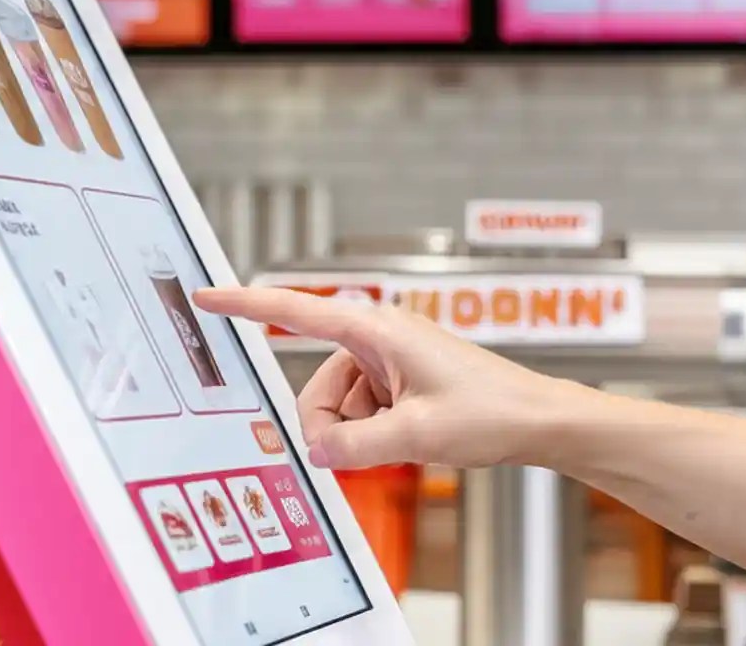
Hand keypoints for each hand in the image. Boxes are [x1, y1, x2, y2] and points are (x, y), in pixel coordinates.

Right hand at [194, 287, 567, 470]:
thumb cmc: (492, 411)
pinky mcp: (399, 381)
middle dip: (331, 426)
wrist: (539, 421)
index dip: (245, 304)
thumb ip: (353, 446)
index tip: (207, 296)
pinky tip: (409, 437)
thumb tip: (315, 450)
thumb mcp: (416, 436)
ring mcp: (389, 361)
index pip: (295, 312)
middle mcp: (378, 338)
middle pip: (315, 387)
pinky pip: (361, 412)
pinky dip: (374, 432)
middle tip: (367, 448)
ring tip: (405, 439)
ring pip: (338, 407)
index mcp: (376, 330)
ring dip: (358, 433)